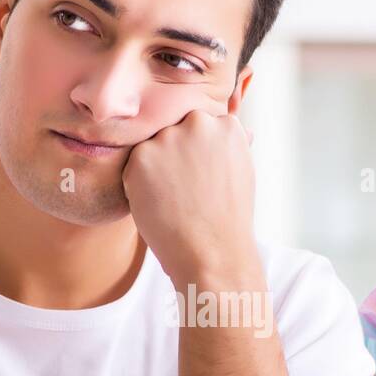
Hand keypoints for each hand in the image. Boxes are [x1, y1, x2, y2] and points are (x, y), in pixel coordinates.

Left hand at [122, 109, 258, 286]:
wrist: (212, 253)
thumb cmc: (228, 219)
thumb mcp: (240, 171)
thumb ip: (227, 144)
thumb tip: (226, 121)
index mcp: (226, 125)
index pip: (201, 125)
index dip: (197, 154)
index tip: (201, 177)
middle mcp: (198, 123)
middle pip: (175, 131)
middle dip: (175, 155)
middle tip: (186, 190)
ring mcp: (169, 138)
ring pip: (153, 147)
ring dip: (156, 169)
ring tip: (174, 200)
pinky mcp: (142, 156)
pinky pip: (134, 166)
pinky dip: (139, 185)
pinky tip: (160, 205)